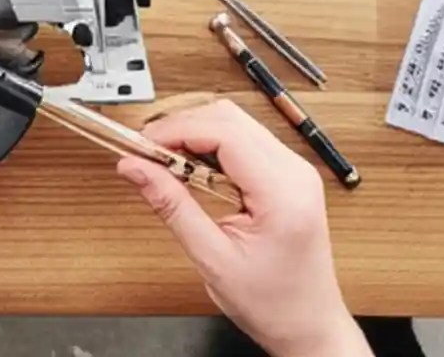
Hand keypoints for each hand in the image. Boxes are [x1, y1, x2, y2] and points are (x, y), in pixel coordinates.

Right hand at [117, 99, 371, 356]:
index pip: (225, 132)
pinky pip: (245, 142)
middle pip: (230, 118)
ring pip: (236, 124)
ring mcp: (295, 170)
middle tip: (147, 153)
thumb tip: (135, 168)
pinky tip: (191, 170)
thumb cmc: (273, 303)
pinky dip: (211, 147)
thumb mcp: (212, 258)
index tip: (142, 146)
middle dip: (182, 127)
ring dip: (195, 135)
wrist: (309, 325)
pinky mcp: (288, 175)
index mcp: (284, 192)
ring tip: (165, 163)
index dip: (177, 130)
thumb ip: (172, 206)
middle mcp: (296, 172)